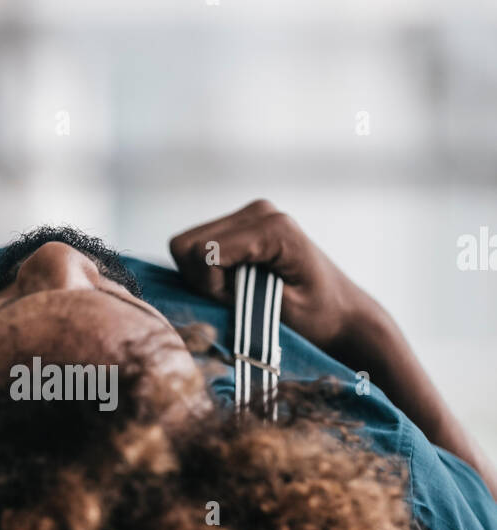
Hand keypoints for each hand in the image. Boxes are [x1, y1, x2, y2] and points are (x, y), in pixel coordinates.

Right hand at [169, 199, 374, 353]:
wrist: (344, 314)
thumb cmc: (319, 318)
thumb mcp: (281, 309)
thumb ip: (241, 288)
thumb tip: (200, 274)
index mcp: (273, 228)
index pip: (203, 251)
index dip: (210, 286)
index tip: (239, 302)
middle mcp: (258, 211)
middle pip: (186, 244)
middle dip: (201, 279)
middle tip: (234, 298)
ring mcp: (250, 214)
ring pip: (187, 245)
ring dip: (204, 275)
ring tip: (238, 291)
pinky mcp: (242, 225)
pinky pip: (199, 246)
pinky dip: (209, 270)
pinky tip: (238, 282)